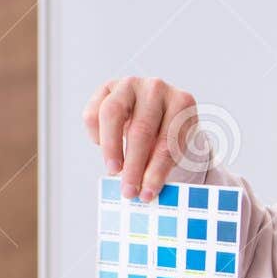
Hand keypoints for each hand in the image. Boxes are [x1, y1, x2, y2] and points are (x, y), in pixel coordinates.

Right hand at [81, 77, 201, 201]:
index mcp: (182, 102)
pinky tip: (104, 148)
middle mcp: (157, 88)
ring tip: (114, 171)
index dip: (157, 171)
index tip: (148, 193)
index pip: (168, 141)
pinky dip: (96, 134)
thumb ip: (163, 164)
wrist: (157, 110)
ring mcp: (130, 84)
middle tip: (129, 191)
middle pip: (141, 130)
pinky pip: (94, 112)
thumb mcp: (175, 146)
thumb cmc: (168, 134)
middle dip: (134, 166)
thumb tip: (146, 192)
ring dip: (111, 148)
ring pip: (111, 114)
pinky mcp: (108, 87)